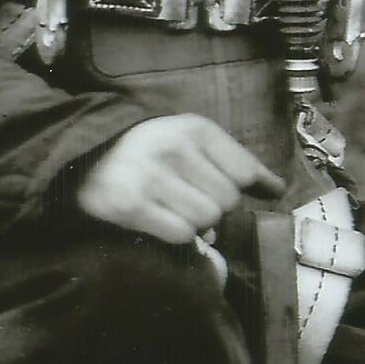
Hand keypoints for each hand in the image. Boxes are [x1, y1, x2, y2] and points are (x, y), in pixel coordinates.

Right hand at [76, 114, 285, 243]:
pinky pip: (178, 234)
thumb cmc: (152, 150)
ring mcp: (150, 176)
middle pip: (227, 200)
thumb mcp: (193, 141)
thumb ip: (237, 161)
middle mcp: (174, 148)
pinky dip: (177, 235)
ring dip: (196, 224)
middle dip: (216, 208)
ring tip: (176, 209)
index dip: (245, 190)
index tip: (231, 191)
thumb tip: (277, 189)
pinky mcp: (129, 205)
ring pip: (205, 220)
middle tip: (193, 199)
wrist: (87, 156)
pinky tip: (161, 220)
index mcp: (194, 128)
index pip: (245, 172)